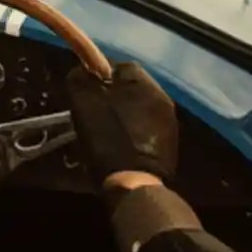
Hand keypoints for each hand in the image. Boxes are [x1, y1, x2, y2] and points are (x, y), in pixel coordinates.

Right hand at [65, 61, 178, 187]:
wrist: (133, 184)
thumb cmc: (107, 141)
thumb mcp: (84, 106)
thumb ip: (81, 80)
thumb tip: (82, 70)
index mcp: (145, 85)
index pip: (120, 66)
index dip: (100, 76)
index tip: (86, 91)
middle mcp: (163, 98)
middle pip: (131, 87)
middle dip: (112, 95)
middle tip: (93, 111)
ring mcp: (169, 122)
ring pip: (139, 107)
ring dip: (123, 113)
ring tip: (105, 129)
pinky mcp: (170, 142)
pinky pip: (146, 126)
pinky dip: (133, 130)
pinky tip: (120, 144)